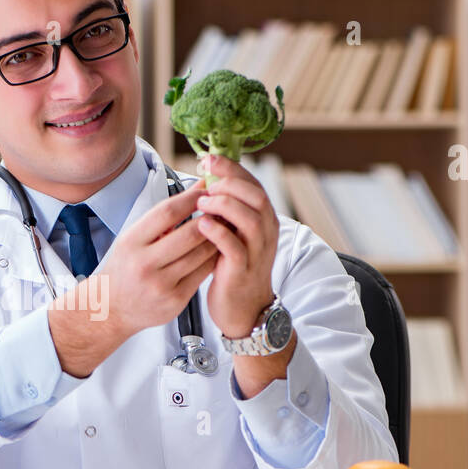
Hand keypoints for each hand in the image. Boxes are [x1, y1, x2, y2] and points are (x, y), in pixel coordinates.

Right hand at [93, 182, 218, 338]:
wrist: (113, 308)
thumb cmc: (125, 268)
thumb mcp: (133, 238)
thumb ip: (163, 217)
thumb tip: (197, 189)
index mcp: (132, 242)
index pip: (168, 212)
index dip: (191, 198)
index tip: (205, 191)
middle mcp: (145, 264)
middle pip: (190, 233)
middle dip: (211, 218)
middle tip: (222, 208)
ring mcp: (161, 284)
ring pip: (202, 253)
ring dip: (218, 237)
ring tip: (224, 227)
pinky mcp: (176, 300)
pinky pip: (203, 273)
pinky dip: (213, 258)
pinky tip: (217, 250)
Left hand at [194, 153, 279, 336]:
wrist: (243, 309)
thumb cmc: (233, 268)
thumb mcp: (233, 234)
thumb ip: (226, 212)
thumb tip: (205, 182)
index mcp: (263, 219)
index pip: (253, 184)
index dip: (232, 169)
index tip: (208, 159)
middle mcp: (266, 232)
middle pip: (256, 196)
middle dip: (230, 181)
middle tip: (206, 178)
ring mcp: (257, 251)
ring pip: (250, 218)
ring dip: (225, 204)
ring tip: (203, 201)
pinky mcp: (244, 270)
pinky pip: (235, 247)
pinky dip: (218, 232)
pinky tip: (202, 223)